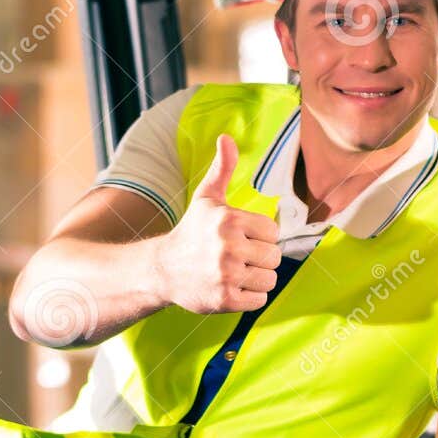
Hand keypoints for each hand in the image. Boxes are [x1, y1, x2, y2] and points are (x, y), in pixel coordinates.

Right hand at [154, 133, 281, 313]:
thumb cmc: (192, 232)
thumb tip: (227, 137)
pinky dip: (250, 296)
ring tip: (236, 272)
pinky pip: (260, 300)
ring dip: (257, 278)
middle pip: (274, 257)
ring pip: (270, 280)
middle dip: (260, 258)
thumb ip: (223, 169)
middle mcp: (228, 247)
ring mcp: (226, 275)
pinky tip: (232, 287)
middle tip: (238, 257)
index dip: (261, 236)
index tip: (242, 238)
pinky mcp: (225, 300)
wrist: (163, 269)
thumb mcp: (206, 198)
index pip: (273, 232)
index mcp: (229, 220)